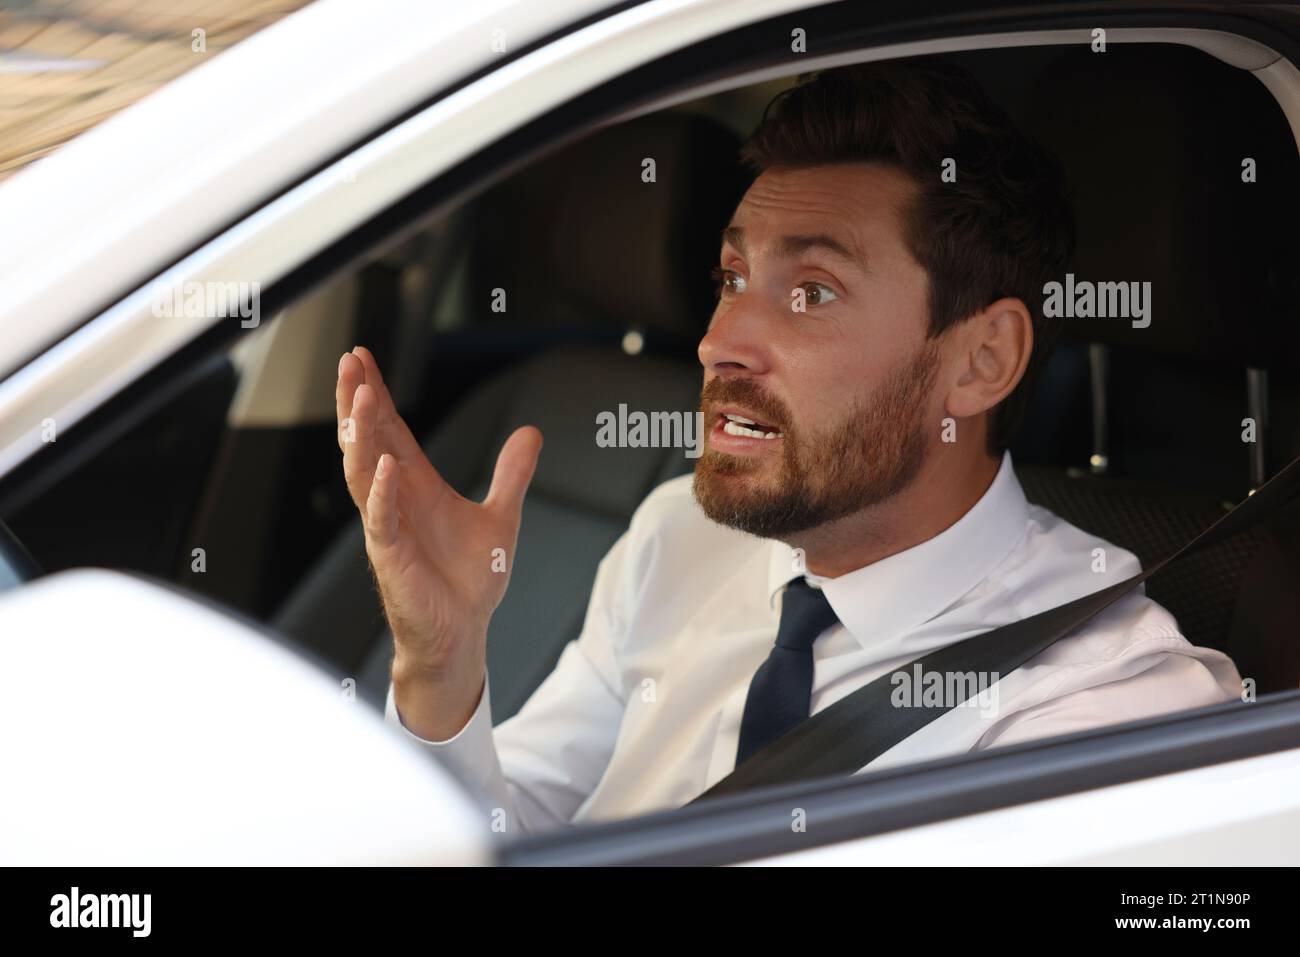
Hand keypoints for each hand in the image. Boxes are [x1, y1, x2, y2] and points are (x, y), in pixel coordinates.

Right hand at [336, 346, 541, 735]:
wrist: (462, 633)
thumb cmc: (469, 581)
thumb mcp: (502, 516)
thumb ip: (512, 474)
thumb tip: (531, 433)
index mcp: (416, 486)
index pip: (390, 430)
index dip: (377, 393)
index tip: (362, 357)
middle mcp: (395, 500)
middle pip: (367, 440)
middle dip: (357, 400)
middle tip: (349, 360)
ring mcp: (388, 527)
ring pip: (362, 472)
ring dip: (361, 435)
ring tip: (362, 397)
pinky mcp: (390, 557)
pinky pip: (380, 520)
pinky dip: (382, 493)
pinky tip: (385, 466)